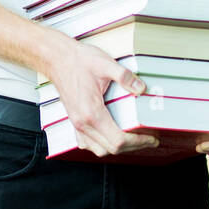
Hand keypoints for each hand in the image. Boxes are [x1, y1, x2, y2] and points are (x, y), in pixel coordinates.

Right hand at [42, 31, 159, 157]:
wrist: (57, 59)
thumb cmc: (78, 61)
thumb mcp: (105, 64)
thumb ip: (125, 77)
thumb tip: (141, 89)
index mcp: (91, 113)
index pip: (118, 140)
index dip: (138, 142)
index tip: (151, 138)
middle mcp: (83, 123)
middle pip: (111, 149)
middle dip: (134, 146)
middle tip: (149, 138)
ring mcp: (77, 124)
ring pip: (99, 149)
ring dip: (118, 147)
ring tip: (134, 138)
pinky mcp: (75, 121)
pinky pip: (88, 143)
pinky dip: (102, 144)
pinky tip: (112, 134)